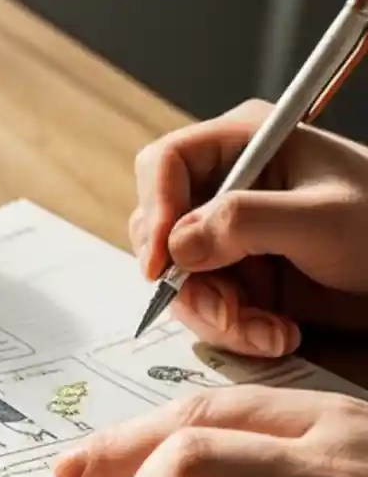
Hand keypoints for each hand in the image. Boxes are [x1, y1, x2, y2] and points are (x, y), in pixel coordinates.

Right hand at [131, 99, 367, 357]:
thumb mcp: (322, 220)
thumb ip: (244, 222)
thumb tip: (176, 246)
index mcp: (246, 142)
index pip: (164, 164)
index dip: (153, 210)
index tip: (160, 265)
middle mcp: (226, 184)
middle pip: (158, 228)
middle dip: (189, 281)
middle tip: (226, 313)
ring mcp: (228, 233)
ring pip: (177, 277)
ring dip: (216, 315)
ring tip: (267, 332)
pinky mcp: (236, 274)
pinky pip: (204, 304)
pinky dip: (233, 329)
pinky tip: (277, 334)